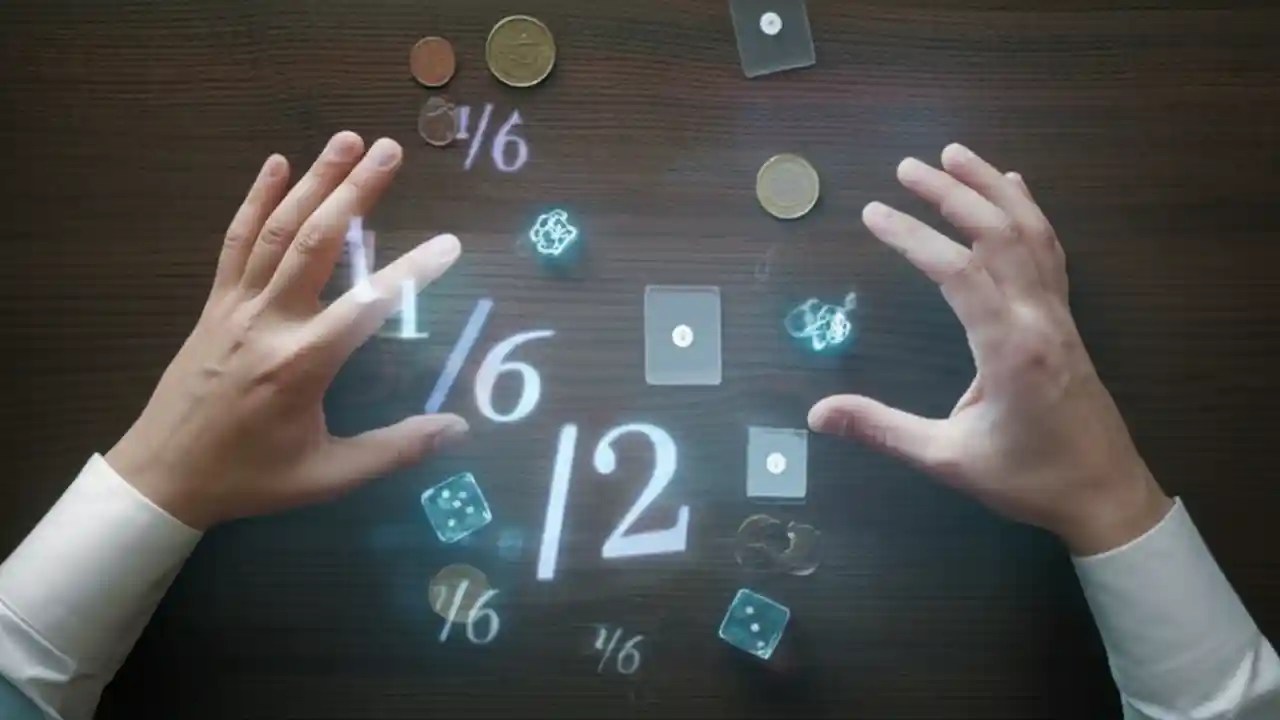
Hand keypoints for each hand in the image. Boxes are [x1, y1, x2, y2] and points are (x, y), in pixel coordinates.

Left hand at [106, 132, 467, 529]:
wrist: (163, 476)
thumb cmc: (251, 478)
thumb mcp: (328, 476)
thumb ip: (395, 450)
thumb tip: (459, 428)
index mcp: (301, 364)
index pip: (367, 305)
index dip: (412, 271)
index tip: (451, 243)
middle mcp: (269, 322)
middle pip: (317, 243)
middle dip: (356, 192)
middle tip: (391, 150)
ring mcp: (236, 306)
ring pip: (278, 231)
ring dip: (313, 181)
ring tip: (348, 140)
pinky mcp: (214, 303)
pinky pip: (235, 242)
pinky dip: (256, 199)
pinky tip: (276, 164)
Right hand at [808, 144, 1171, 555]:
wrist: (1106, 495)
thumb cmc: (1028, 480)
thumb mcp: (948, 460)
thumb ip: (883, 430)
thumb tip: (817, 414)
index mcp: (1010, 349)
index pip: (957, 273)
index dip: (912, 237)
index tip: (873, 213)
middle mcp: (1038, 318)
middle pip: (998, 235)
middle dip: (951, 194)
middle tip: (905, 167)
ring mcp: (1058, 314)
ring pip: (1031, 232)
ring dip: (991, 189)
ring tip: (955, 155)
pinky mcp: (1066, 318)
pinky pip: (1050, 250)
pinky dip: (1028, 212)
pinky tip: (1014, 188)